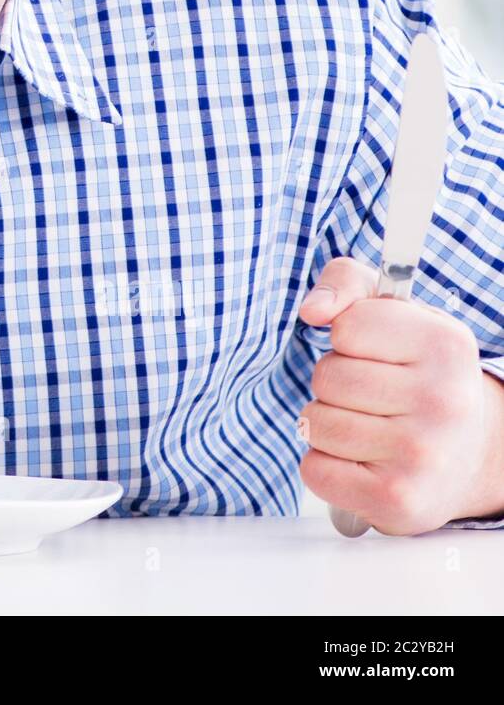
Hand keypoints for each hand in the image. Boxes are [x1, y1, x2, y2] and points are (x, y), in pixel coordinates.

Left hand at [297, 256, 503, 534]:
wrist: (469, 456)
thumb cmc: (416, 373)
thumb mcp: (392, 312)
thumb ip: (345, 282)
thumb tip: (312, 310)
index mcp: (446, 344)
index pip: (345, 327)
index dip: (347, 339)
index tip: (376, 353)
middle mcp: (444, 401)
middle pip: (326, 376)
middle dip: (334, 384)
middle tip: (373, 397)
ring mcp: (423, 455)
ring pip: (314, 422)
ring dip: (326, 424)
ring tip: (368, 429)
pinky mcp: (398, 500)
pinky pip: (314, 469)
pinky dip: (323, 465)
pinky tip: (360, 463)